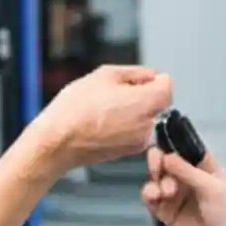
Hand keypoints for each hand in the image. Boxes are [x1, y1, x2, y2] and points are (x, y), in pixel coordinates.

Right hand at [33, 65, 171, 170]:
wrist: (57, 142)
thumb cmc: (76, 109)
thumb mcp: (104, 75)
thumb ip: (134, 73)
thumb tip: (150, 75)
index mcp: (146, 102)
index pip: (168, 85)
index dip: (153, 79)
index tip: (139, 80)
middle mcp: (148, 124)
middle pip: (158, 102)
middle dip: (142, 95)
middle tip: (115, 93)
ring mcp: (139, 141)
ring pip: (146, 117)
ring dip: (133, 111)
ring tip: (105, 108)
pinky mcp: (128, 152)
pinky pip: (135, 132)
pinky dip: (125, 125)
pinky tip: (103, 122)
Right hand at [141, 148, 225, 225]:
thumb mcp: (212, 188)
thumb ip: (188, 171)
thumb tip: (166, 155)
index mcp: (203, 165)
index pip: (183, 147)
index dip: (171, 143)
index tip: (162, 146)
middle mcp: (187, 177)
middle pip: (164, 161)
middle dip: (157, 162)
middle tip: (157, 167)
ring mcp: (176, 194)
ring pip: (156, 179)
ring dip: (156, 181)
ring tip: (165, 193)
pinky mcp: (166, 212)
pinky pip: (151, 199)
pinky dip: (148, 195)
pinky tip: (153, 197)